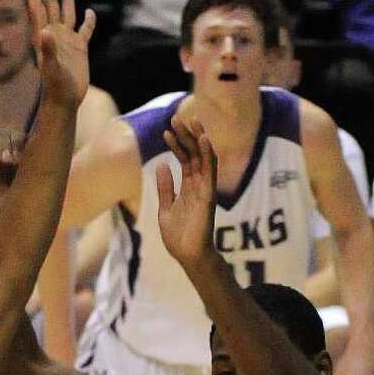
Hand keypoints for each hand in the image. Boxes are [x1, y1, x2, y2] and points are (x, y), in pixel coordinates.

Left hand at [25, 0, 94, 110]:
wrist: (65, 101)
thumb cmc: (56, 88)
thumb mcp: (52, 68)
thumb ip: (48, 50)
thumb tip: (46, 31)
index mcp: (45, 37)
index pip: (37, 9)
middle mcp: (55, 35)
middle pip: (51, 6)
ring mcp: (68, 41)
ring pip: (67, 14)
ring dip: (66, 0)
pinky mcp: (80, 50)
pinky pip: (85, 31)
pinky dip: (88, 22)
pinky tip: (90, 13)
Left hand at [156, 113, 218, 272]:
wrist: (188, 256)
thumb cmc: (179, 237)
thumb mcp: (166, 208)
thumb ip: (166, 188)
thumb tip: (162, 165)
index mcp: (188, 187)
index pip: (184, 159)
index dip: (176, 144)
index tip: (166, 131)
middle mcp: (199, 185)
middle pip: (194, 154)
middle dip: (186, 135)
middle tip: (176, 118)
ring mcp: (205, 189)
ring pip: (204, 158)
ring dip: (198, 139)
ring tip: (191, 121)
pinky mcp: (209, 196)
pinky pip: (210, 172)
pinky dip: (208, 155)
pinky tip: (204, 140)